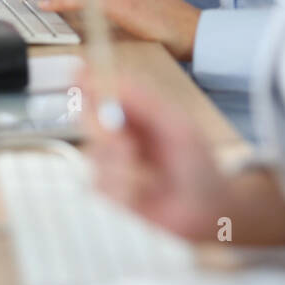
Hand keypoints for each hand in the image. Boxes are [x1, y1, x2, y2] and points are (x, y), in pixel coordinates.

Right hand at [86, 75, 226, 240]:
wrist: (207, 210)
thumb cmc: (199, 165)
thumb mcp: (178, 127)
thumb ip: (147, 102)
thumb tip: (115, 80)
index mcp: (137, 111)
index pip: (104, 88)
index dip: (88, 80)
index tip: (78, 75)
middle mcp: (121, 132)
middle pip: (89, 119)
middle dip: (103, 131)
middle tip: (126, 144)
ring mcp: (113, 160)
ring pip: (94, 154)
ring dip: (122, 167)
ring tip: (152, 178)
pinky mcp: (110, 189)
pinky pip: (99, 184)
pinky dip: (124, 190)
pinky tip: (145, 194)